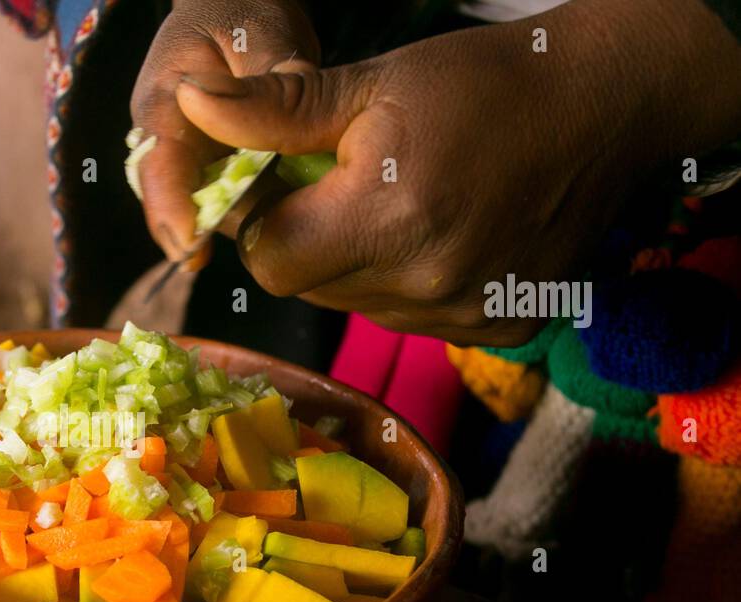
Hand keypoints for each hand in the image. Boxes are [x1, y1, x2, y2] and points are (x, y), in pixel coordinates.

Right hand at [130, 0, 319, 268]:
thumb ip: (268, 80)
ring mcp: (180, 152)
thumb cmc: (246, 15)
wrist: (234, 9)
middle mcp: (162, 133)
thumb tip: (249, 119)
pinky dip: (238, 213)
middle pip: (165, 197)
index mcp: (164, 99)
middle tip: (206, 261)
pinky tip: (269, 226)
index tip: (189, 245)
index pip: (158, 163)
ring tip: (252, 244)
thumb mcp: (263, 34)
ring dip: (217, 226)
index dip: (169, 209)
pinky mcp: (202, 164)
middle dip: (186, 232)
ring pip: (190, 204)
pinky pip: (215, 197)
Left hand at [174, 0, 740, 345]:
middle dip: (307, 240)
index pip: (270, 262)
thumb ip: (271, 112)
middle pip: (312, 288)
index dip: (264, 221)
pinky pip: (415, 320)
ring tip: (396, 204)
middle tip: (339, 186)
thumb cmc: (482, 82)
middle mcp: (426, 283)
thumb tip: (190, 106)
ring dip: (356, 264)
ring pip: (359, 307)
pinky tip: (441, 233)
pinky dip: (408, 283)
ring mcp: (467, 314)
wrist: (605, 103)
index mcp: (386, 219)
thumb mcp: (370, 83)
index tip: (285, 182)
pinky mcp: (501, 326)